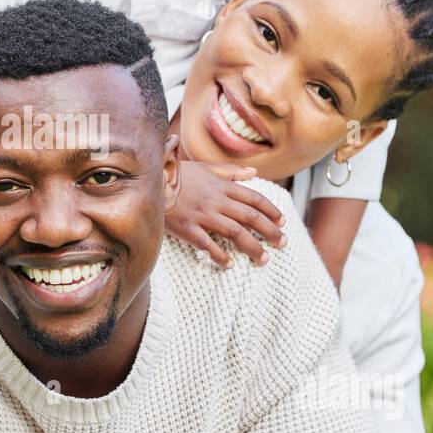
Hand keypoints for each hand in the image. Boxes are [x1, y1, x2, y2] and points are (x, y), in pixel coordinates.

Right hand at [164, 159, 284, 268]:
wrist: (149, 181)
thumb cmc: (178, 175)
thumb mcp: (206, 168)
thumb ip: (231, 171)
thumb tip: (254, 172)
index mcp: (221, 186)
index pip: (254, 198)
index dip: (271, 211)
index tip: (283, 222)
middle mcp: (216, 201)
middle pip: (250, 217)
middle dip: (269, 231)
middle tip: (282, 243)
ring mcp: (202, 215)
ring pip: (234, 232)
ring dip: (252, 246)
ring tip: (264, 259)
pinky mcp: (187, 228)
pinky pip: (207, 245)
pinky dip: (219, 256)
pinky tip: (230, 265)